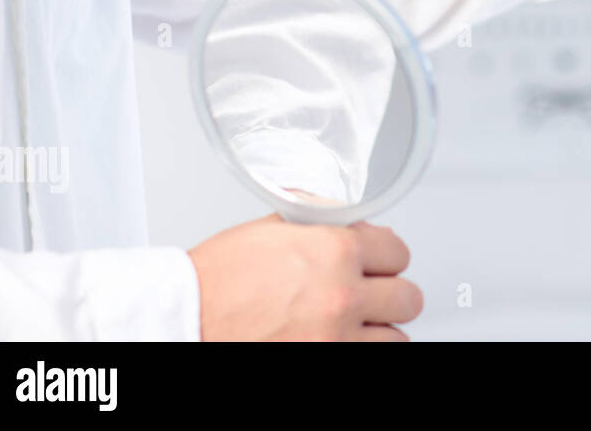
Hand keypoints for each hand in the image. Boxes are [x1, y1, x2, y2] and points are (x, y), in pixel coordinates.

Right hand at [187, 214, 421, 340]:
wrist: (182, 321)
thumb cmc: (214, 280)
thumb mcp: (272, 229)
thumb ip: (321, 224)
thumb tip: (353, 225)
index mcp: (336, 252)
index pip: (398, 252)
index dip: (385, 256)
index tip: (377, 263)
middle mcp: (343, 297)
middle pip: (407, 297)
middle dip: (389, 294)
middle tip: (372, 295)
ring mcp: (336, 340)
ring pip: (396, 338)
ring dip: (378, 331)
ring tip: (355, 325)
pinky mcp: (327, 365)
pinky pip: (370, 360)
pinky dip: (359, 350)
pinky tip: (343, 341)